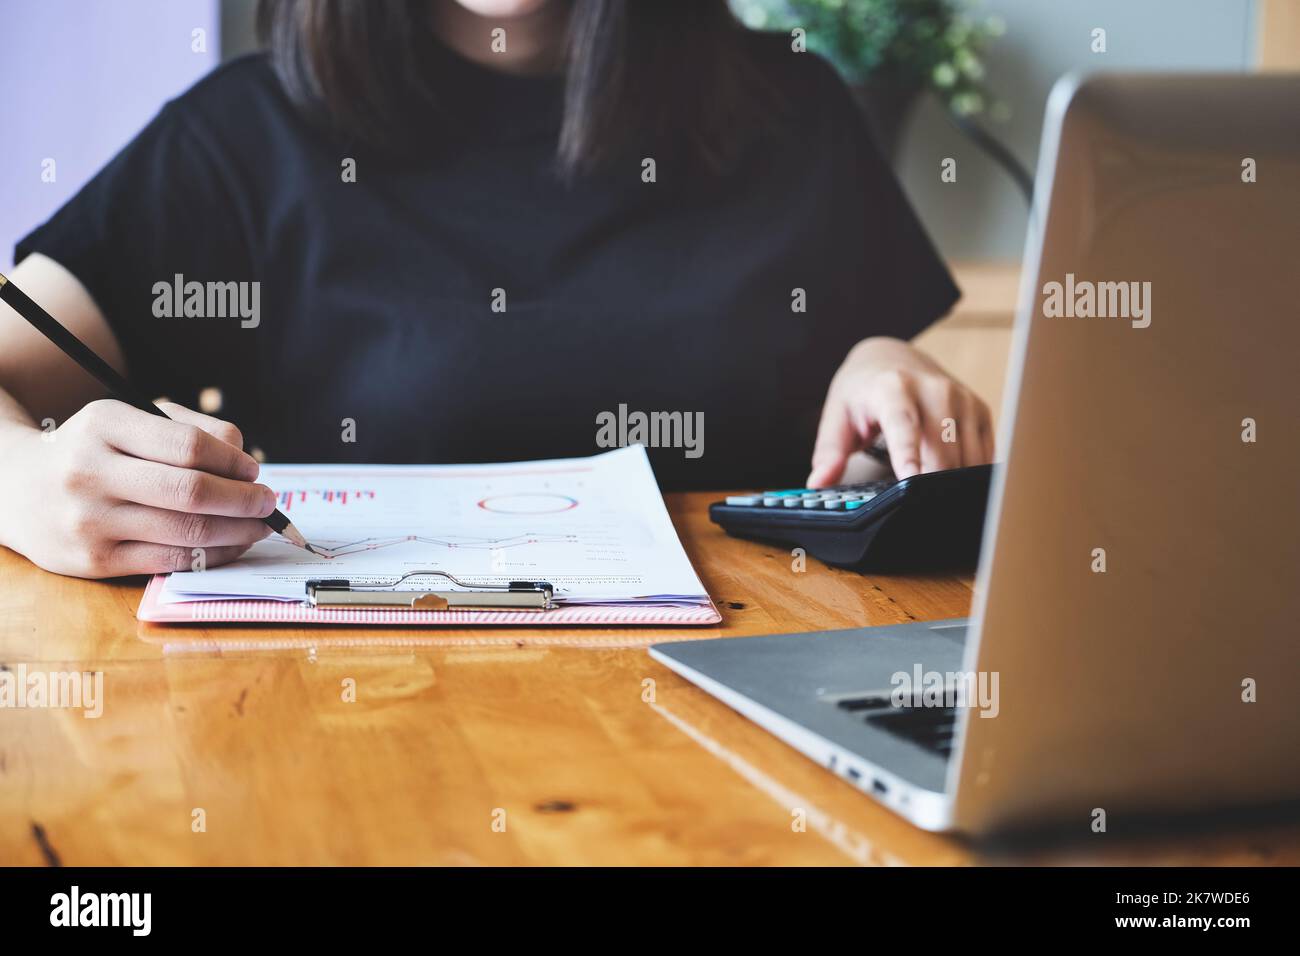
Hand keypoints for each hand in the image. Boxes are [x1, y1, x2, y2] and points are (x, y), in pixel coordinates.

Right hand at [0, 400, 275, 577]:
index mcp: (104, 425)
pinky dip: (212, 555)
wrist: (16, 489)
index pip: (189, 446)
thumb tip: (243, 456)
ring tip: (258, 526)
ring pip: (186, 531)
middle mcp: (91, 472)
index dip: (233, 462)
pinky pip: (170, 560)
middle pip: (192, 492)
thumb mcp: (128, 420)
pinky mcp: (94, 561)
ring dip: (237, 531)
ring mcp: (90, 520)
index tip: (254, 470)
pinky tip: (230, 546)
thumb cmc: (94, 451)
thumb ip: (190, 428)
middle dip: (243, 500)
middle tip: (268, 502)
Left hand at [808, 337, 993, 486]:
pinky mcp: (980, 409)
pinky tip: (956, 484)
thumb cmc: (863, 392)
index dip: (908, 454)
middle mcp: (933, 389)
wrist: (893, 358)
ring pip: (967, 457)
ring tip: (934, 499)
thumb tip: (818, 482)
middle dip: (932, 484)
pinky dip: (971, 474)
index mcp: (892, 388)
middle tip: (919, 512)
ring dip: (952, 483)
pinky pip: (984, 454)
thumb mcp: (837, 416)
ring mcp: (961, 398)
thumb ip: (829, 452)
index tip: (911, 481)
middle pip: (940, 450)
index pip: (903, 425)